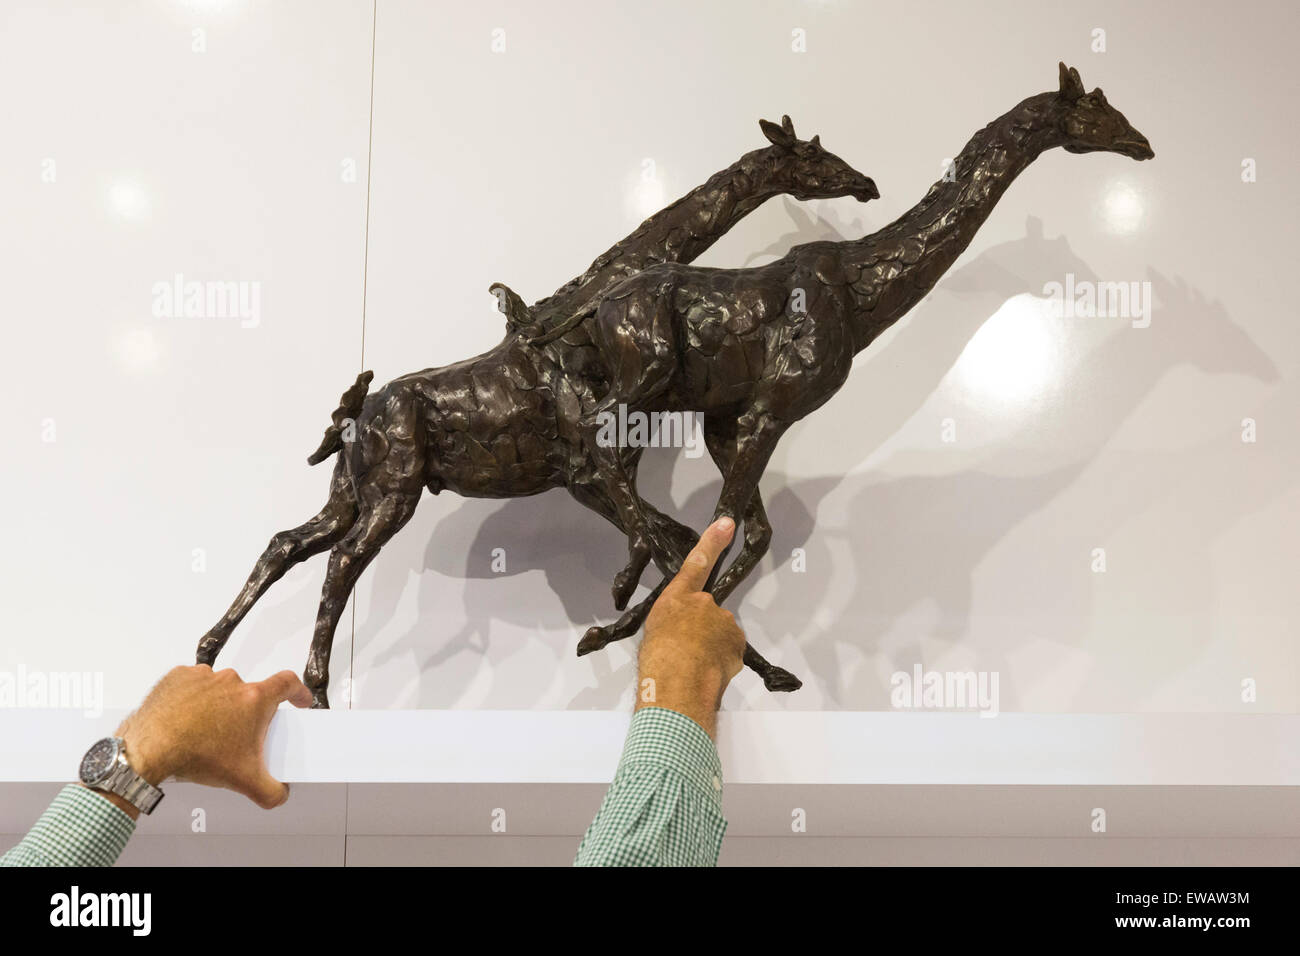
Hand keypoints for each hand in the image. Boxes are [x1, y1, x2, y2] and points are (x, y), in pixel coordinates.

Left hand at [95, 665, 312, 817]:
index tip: (298, 699)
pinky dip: (194, 699)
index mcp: (254, 699)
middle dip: (247, 714)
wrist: (149, 749)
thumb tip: (279, 793)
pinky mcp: (179, 677)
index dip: (298, 691)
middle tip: (236, 736)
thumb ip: (272, 791)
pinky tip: (188, 719)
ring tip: (206, 732)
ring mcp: (204, 677)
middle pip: (251, 694)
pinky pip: (195, 684)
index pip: (288, 683)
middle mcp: (232, 682)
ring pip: (222, 690)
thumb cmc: (193, 755)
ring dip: (219, 706)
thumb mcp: (243, 781)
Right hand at [637, 516, 745, 737]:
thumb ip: (673, 625)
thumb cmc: (657, 659)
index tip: (727, 523)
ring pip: (720, 634)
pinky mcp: (737, 643)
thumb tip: (684, 636)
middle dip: (701, 630)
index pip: (696, 563)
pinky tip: (706, 673)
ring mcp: (724, 622)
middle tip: (685, 651)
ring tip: (693, 667)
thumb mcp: (655, 633)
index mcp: (677, 598)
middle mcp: (704, 604)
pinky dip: (721, 661)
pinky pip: (729, 651)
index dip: (712, 542)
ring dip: (711, 648)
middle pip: (707, 614)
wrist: (677, 684)